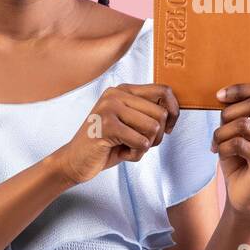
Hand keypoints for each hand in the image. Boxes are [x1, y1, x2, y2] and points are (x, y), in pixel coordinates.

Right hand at [51, 83, 179, 185]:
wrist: (75, 160)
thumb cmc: (107, 143)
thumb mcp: (130, 123)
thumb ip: (148, 113)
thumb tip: (174, 111)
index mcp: (124, 89)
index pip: (164, 90)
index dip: (174, 111)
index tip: (168, 129)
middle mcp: (117, 93)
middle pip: (161, 113)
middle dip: (157, 136)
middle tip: (140, 144)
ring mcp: (110, 107)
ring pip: (153, 128)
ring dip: (145, 146)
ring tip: (127, 147)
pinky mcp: (107, 125)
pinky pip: (141, 142)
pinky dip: (135, 154)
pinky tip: (120, 152)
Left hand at [211, 83, 249, 216]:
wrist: (243, 197)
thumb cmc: (239, 161)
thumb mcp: (236, 131)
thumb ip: (236, 113)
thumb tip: (224, 95)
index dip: (240, 89)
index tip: (219, 96)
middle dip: (227, 114)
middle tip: (218, 129)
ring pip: (243, 124)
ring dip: (222, 133)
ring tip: (216, 144)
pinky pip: (239, 144)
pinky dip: (223, 147)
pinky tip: (219, 153)